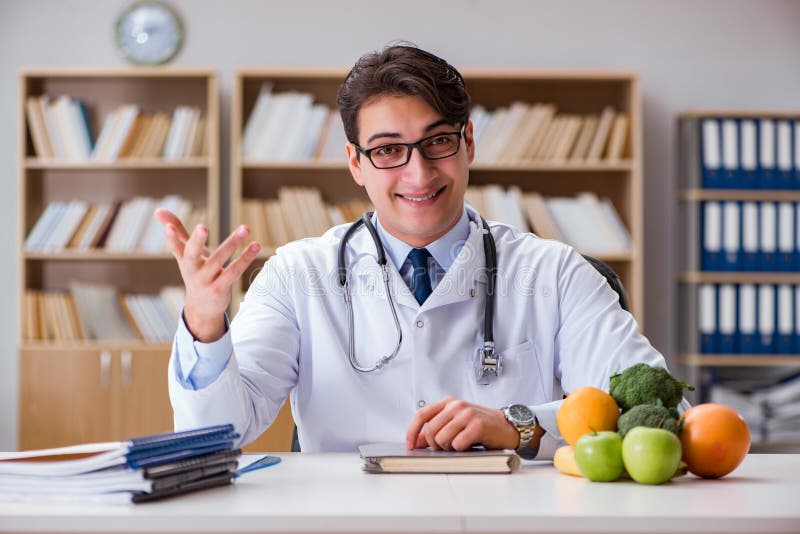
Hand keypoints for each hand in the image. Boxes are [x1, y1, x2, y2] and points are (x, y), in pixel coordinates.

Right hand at [155, 208, 260, 341]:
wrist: (202, 308)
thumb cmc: (195, 273)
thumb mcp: (185, 254)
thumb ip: (178, 232)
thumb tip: (158, 210)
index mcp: (183, 260)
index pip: (175, 247)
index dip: (171, 238)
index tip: (168, 228)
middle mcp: (192, 270)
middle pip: (192, 254)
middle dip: (196, 241)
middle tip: (202, 227)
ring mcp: (205, 280)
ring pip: (219, 260)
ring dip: (232, 243)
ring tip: (245, 228)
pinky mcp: (220, 288)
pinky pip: (234, 271)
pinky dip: (245, 258)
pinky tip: (256, 245)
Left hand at [405, 397, 519, 451]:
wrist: (507, 426)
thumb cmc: (480, 426)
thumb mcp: (455, 423)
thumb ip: (436, 429)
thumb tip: (416, 441)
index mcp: (448, 402)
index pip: (421, 415)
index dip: (412, 431)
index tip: (410, 445)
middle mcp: (456, 405)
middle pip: (431, 431)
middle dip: (436, 445)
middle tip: (448, 447)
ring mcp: (467, 414)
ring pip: (442, 439)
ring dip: (449, 448)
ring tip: (461, 444)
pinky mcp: (477, 425)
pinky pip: (458, 444)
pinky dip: (462, 449)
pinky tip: (470, 444)